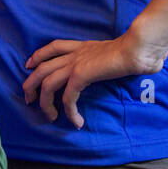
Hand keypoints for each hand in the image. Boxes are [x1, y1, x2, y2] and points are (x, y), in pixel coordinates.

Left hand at [22, 28, 167, 128]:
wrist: (138, 48)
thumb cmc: (136, 50)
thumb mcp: (116, 53)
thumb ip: (111, 60)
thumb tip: (122, 66)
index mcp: (81, 46)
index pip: (53, 47)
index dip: (38, 56)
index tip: (29, 65)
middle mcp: (74, 54)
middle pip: (41, 67)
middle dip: (31, 84)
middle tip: (29, 99)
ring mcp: (75, 64)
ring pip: (47, 84)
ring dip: (45, 103)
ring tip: (50, 117)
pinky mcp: (80, 75)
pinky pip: (68, 97)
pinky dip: (69, 112)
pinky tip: (77, 122)